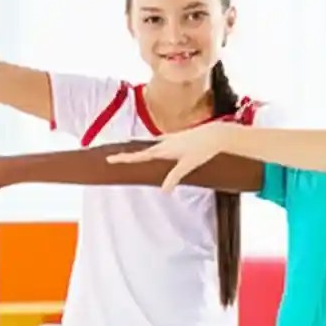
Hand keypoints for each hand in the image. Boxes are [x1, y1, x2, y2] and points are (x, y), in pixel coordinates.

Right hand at [106, 122, 232, 190]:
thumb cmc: (202, 150)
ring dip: (142, 147)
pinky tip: (158, 146)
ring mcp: (171, 138)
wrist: (215, 134)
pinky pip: (162, 141)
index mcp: (163, 149)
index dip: (124, 158)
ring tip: (132, 149)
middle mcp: (164, 142)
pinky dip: (155, 144)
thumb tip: (164, 191)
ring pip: (152, 144)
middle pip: (143, 149)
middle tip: (116, 157)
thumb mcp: (187, 165)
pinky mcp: (179, 137)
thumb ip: (174, 177)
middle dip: (130, 153)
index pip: (139, 156)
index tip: (109, 159)